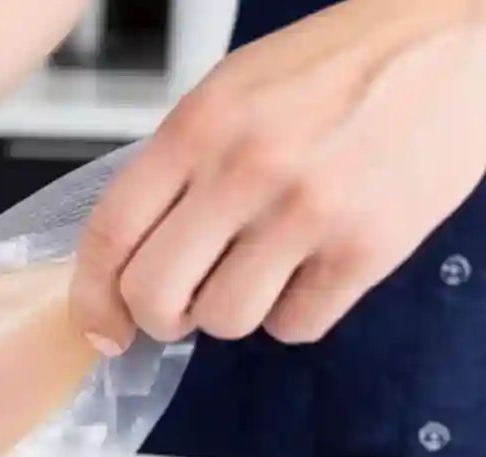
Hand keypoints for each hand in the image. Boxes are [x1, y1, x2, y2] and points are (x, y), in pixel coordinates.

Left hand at [71, 0, 485, 352]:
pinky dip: (291, 314)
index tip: (99, 326)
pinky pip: (294, 326)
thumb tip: (129, 255)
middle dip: (158, 315)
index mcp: (196, 127)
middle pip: (154, 295)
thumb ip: (175, 168)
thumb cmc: (337, 66)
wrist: (452, 44)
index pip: (109, 234)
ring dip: (229, 312)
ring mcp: (306, 214)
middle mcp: (244, 170)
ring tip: (255, 271)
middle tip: (180, 303)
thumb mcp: (229, 94)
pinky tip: (305, 272)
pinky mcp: (366, 250)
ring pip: (223, 321)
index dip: (92, 296)